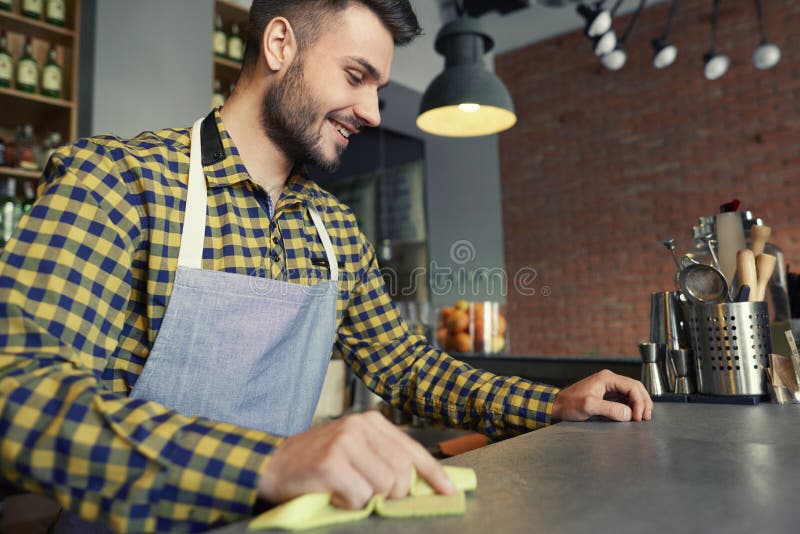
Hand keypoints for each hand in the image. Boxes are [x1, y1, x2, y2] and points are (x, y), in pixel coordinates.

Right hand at [257, 411, 455, 508]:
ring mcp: (345, 442)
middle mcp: (359, 426)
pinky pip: (360, 496)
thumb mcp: (355, 450)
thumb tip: (420, 482)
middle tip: (369, 493)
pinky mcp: (331, 462)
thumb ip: (384, 459)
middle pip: (402, 472)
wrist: (273, 464)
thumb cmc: (317, 462)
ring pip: (383, 486)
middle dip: (392, 493)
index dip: (434, 473)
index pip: (413, 449)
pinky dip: (349, 503)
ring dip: (367, 498)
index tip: (448, 490)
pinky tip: (334, 494)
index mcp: (370, 421)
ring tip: (347, 490)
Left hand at [551, 369, 652, 421]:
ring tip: (643, 417)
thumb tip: (629, 414)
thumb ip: (610, 409)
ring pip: (632, 392)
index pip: (632, 386)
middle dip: (643, 402)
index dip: (639, 402)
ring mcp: (609, 386)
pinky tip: (634, 414)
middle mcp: (609, 379)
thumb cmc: (569, 404)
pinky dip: (632, 406)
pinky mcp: (607, 395)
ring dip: (640, 404)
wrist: (557, 406)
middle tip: (646, 417)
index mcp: (606, 378)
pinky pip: (625, 398)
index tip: (638, 417)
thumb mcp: (589, 407)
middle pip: (635, 387)